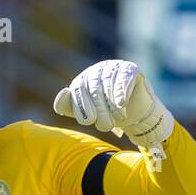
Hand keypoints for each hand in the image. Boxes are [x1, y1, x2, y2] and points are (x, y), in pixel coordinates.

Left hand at [54, 60, 173, 154]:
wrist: (135, 113)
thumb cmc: (109, 115)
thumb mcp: (87, 114)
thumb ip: (69, 107)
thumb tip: (60, 96)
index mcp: (82, 81)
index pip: (78, 90)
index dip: (82, 106)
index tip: (89, 121)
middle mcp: (96, 71)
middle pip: (94, 90)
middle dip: (100, 110)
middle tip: (105, 126)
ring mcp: (113, 68)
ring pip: (108, 85)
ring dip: (112, 106)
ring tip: (119, 119)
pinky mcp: (129, 69)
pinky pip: (123, 78)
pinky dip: (121, 92)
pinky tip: (121, 104)